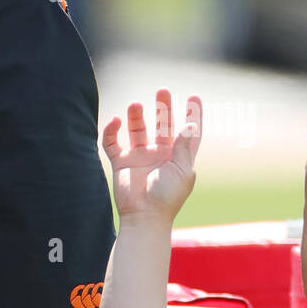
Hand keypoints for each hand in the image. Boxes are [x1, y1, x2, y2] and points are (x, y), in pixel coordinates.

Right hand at [102, 88, 200, 221]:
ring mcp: (139, 157)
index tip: (194, 97)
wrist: (144, 216)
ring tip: (135, 104)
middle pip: (162, 124)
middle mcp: (159, 153)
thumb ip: (184, 147)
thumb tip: (190, 124)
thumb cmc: (167, 197)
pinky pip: (113, 142)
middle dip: (162, 107)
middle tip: (162, 91)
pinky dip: (112, 130)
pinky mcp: (121, 161)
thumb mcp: (182, 171)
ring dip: (136, 115)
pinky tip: (116, 121)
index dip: (192, 115)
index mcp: (177, 157)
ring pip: (137, 129)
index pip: (187, 133)